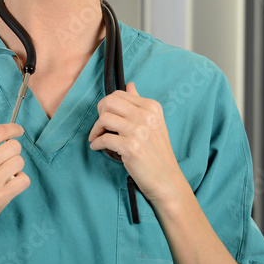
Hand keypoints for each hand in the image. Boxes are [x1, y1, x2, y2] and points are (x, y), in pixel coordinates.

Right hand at [0, 115, 29, 249]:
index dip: (13, 129)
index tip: (17, 131)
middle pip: (14, 146)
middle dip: (11, 151)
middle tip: (4, 159)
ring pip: (20, 162)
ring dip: (15, 167)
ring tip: (4, 174)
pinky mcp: (1, 198)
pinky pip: (23, 180)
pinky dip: (19, 182)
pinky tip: (8, 185)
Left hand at [88, 82, 183, 203]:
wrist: (167, 179)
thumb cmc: (157, 152)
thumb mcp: (153, 123)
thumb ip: (138, 103)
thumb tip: (129, 84)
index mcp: (152, 107)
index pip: (119, 94)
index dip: (107, 104)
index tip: (105, 116)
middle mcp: (147, 117)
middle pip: (109, 102)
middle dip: (99, 113)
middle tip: (100, 126)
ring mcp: (139, 132)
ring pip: (104, 118)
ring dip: (96, 129)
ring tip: (98, 137)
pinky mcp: (131, 147)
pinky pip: (103, 138)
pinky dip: (97, 143)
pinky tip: (98, 147)